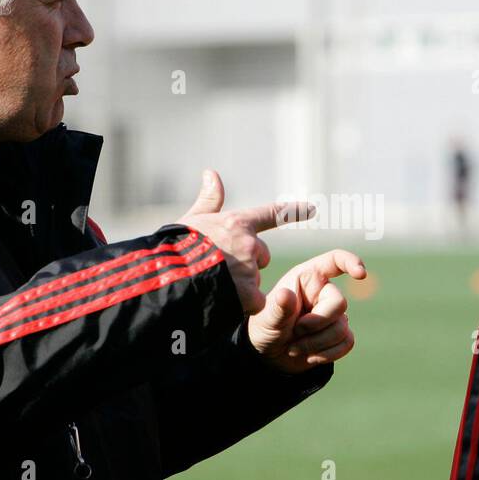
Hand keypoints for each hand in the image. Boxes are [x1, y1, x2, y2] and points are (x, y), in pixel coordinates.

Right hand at [178, 169, 312, 314]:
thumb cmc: (174, 248)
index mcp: (236, 224)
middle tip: (221, 269)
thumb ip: (209, 201)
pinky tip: (224, 303)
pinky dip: (243, 306)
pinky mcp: (249, 294)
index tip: (312, 209)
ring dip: (241, 286)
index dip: (292, 212)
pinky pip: (255, 303)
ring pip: (255, 280)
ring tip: (215, 286)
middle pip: (262, 256)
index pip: (271, 215)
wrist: (166, 277)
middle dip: (248, 264)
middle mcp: (248, 244)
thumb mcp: (192, 220)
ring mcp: (250, 270)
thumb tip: (211, 173)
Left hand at [247, 249, 366, 373]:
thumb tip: (286, 295)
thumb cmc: (266, 328)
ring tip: (295, 347)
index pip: (335, 260)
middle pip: (340, 304)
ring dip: (317, 343)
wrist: (270, 355)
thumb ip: (278, 308)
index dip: (351, 262)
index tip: (360, 274)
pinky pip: (347, 342)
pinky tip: (310, 355)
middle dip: (317, 324)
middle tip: (295, 332)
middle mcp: (324, 292)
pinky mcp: (340, 334)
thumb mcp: (267, 319)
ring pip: (342, 328)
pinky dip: (327, 354)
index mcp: (307, 278)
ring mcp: (334, 314)